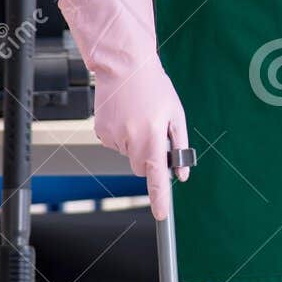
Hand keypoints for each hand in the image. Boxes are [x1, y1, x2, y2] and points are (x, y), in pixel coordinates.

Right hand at [57, 0, 188, 219]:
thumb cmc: (154, 87)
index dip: (159, 198)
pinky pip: (117, 144)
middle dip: (150, 158)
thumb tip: (181, 174)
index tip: (162, 215)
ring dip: (136, 142)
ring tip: (139, 116)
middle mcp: (130, 139)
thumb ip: (179, 146)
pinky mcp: (100, 132)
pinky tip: (126, 115)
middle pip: (141, 168)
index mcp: (151, 135)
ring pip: (129, 154)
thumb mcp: (175, 114)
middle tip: (155, 133)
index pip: (155, 176)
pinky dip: (123, 135)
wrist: (123, 65)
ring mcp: (112, 136)